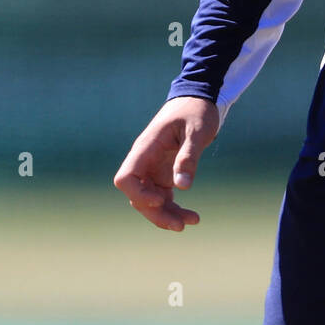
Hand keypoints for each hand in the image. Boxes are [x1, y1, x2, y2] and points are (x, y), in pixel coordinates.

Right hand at [113, 96, 220, 230]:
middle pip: (138, 196)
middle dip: (156, 214)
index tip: (160, 199)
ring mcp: (154, 169)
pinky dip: (175, 208)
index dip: (137, 193)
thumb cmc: (196, 111)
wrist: (199, 99)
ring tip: (193, 221)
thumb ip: (188, 157)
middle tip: (180, 226)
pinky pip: (164, 197)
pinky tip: (192, 217)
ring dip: (167, 215)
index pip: (126, 178)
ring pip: (151, 201)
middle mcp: (145, 161)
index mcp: (146, 148)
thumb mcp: (197, 131)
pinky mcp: (164, 174)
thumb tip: (182, 188)